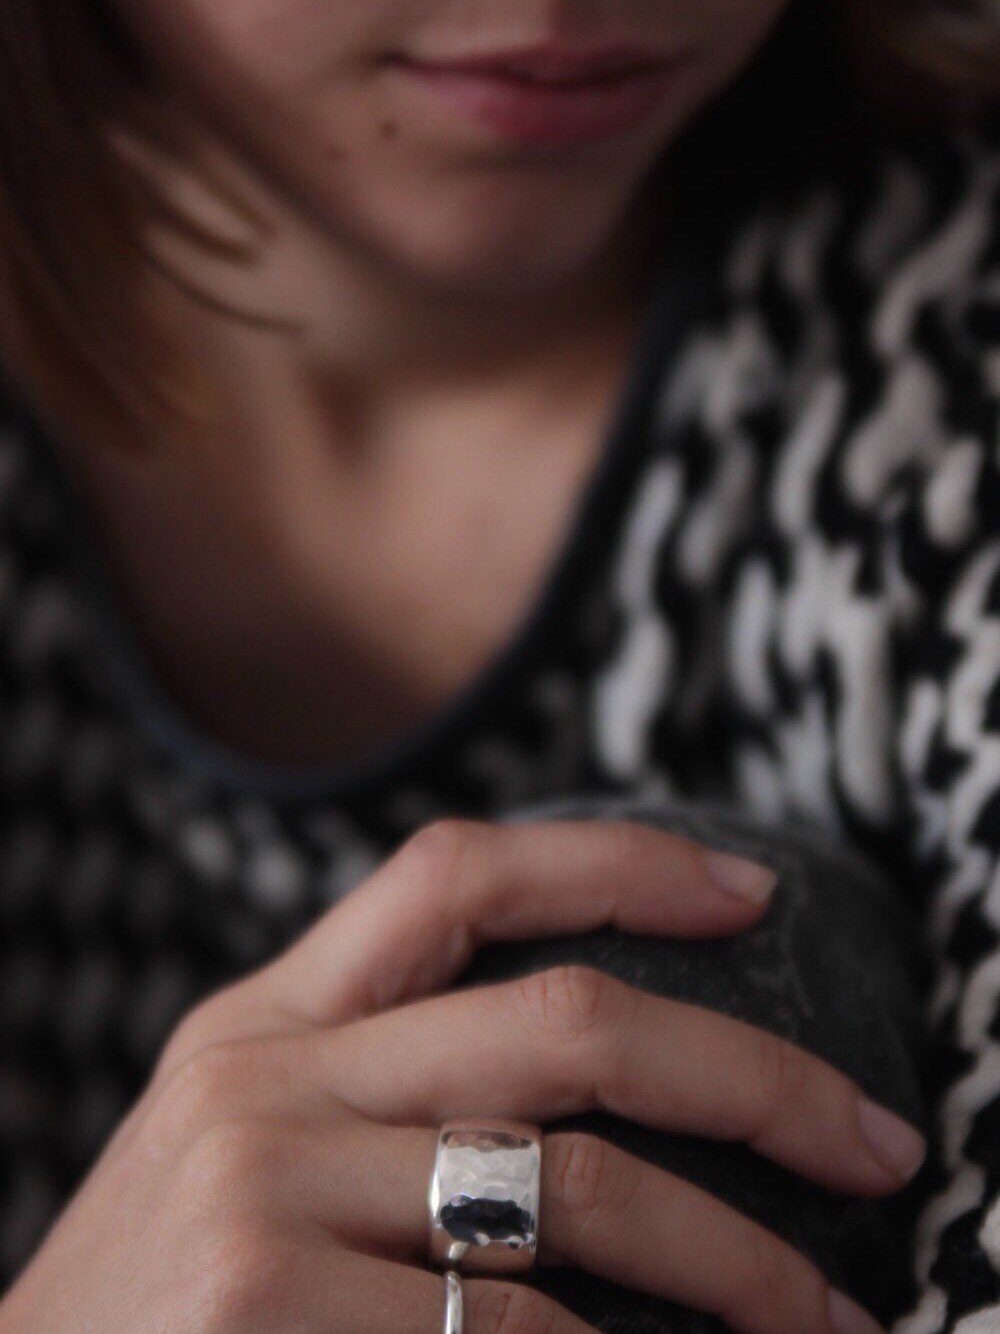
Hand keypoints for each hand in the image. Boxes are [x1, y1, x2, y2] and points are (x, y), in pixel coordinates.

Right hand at [0, 818, 918, 1333]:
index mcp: (264, 1019)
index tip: (750, 890)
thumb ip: (380, 1083)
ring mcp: (264, 1197)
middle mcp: (266, 1082)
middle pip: (568, 1025)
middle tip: (879, 1139)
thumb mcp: (248, 1145)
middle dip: (757, 1081)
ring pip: (575, 1195)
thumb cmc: (159, 1299)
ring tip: (833, 1318)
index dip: (616, 861)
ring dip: (739, 1265)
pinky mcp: (268, 1317)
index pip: (456, 873)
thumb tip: (599, 1073)